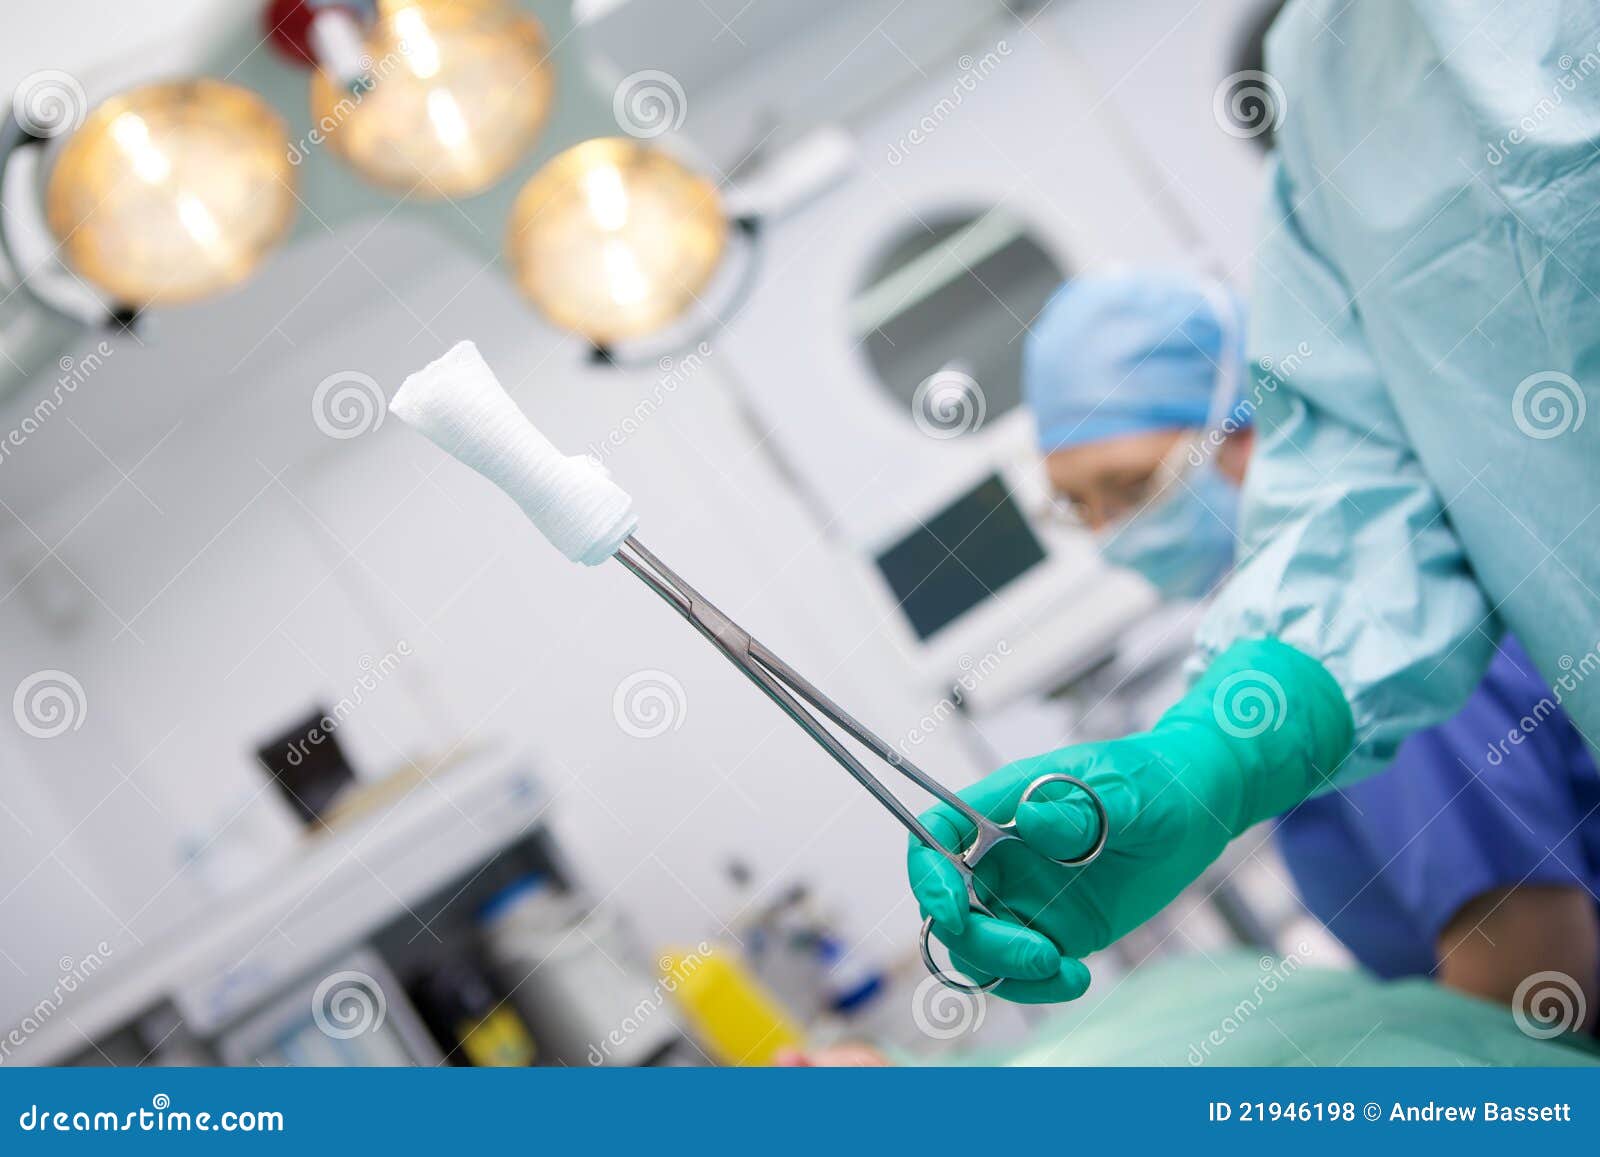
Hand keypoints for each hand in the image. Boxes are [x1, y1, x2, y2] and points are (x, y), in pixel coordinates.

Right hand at [906, 638, 1352, 1002]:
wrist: (1195, 811)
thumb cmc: (1153, 781)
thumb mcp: (1124, 791)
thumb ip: (1078, 810)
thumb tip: (1032, 821)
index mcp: (1003, 806)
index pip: (937, 833)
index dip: (927, 871)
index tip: (951, 908)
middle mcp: (1001, 854)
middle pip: (949, 905)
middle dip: (977, 940)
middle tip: (1040, 955)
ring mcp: (1023, 896)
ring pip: (976, 946)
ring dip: (1005, 970)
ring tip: (1064, 970)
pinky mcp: (1051, 930)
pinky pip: (1017, 971)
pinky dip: (1035, 988)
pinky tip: (1077, 979)